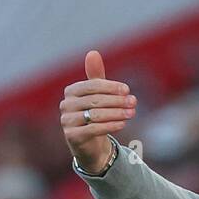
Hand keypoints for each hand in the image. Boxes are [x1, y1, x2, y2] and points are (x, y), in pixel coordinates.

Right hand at [61, 50, 136, 172]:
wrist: (90, 146)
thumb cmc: (94, 116)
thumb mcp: (97, 96)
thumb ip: (96, 77)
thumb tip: (93, 52)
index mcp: (71, 92)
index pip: (92, 86)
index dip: (111, 87)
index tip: (127, 90)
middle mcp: (65, 105)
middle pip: (95, 100)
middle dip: (117, 101)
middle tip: (134, 102)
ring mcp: (67, 121)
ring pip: (95, 115)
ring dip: (116, 113)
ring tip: (132, 113)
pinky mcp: (72, 136)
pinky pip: (94, 129)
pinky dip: (110, 125)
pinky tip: (123, 124)